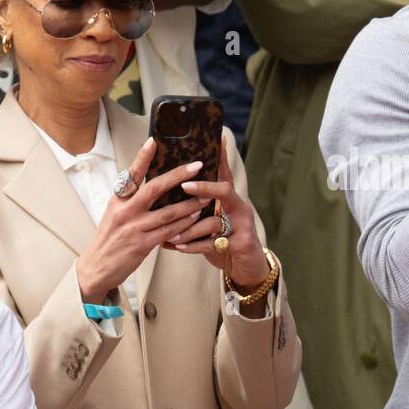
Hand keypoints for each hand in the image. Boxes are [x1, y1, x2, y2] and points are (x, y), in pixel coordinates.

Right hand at [76, 138, 214, 302]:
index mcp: (117, 201)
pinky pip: (169, 231)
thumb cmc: (108, 241)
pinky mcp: (142, 245)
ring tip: (206, 196)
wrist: (96, 269)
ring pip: (168, 211)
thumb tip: (150, 187)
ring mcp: (134, 228)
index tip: (153, 141)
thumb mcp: (113, 215)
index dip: (142, 157)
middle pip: (155, 188)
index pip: (131, 175)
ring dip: (190, 203)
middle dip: (178, 176)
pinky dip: (184, 224)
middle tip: (197, 166)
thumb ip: (130, 201)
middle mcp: (125, 211)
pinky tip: (196, 218)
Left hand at [163, 151, 268, 290]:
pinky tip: (178, 248)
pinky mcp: (242, 243)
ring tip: (171, 234)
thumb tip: (163, 204)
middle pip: (224, 190)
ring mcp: (243, 224)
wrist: (245, 268)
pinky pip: (213, 243)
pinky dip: (194, 246)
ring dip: (190, 227)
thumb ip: (193, 213)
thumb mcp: (209, 225)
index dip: (220, 158)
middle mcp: (239, 207)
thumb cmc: (223, 243)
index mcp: (230, 200)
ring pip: (214, 220)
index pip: (223, 174)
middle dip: (203, 187)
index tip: (216, 139)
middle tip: (184, 186)